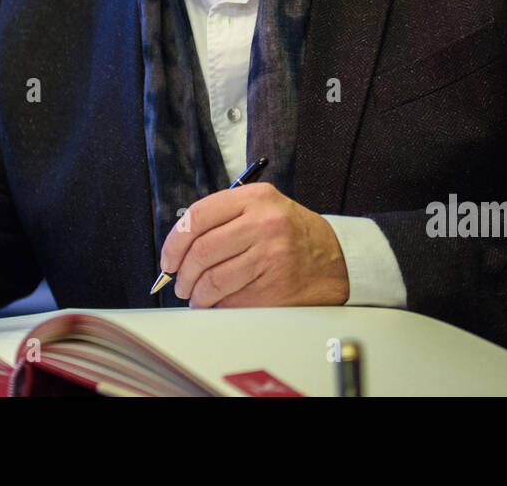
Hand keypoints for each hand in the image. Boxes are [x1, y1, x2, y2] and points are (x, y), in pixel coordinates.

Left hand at [159, 182, 349, 307]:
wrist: (337, 259)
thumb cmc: (292, 234)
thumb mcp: (263, 207)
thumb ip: (224, 218)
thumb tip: (179, 247)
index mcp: (255, 199)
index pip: (197, 217)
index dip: (174, 242)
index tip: (169, 260)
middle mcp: (263, 224)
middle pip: (201, 251)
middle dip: (182, 274)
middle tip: (180, 284)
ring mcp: (271, 257)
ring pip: (212, 281)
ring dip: (197, 295)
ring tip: (197, 297)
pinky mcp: (275, 288)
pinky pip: (231, 302)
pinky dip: (216, 308)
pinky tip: (218, 305)